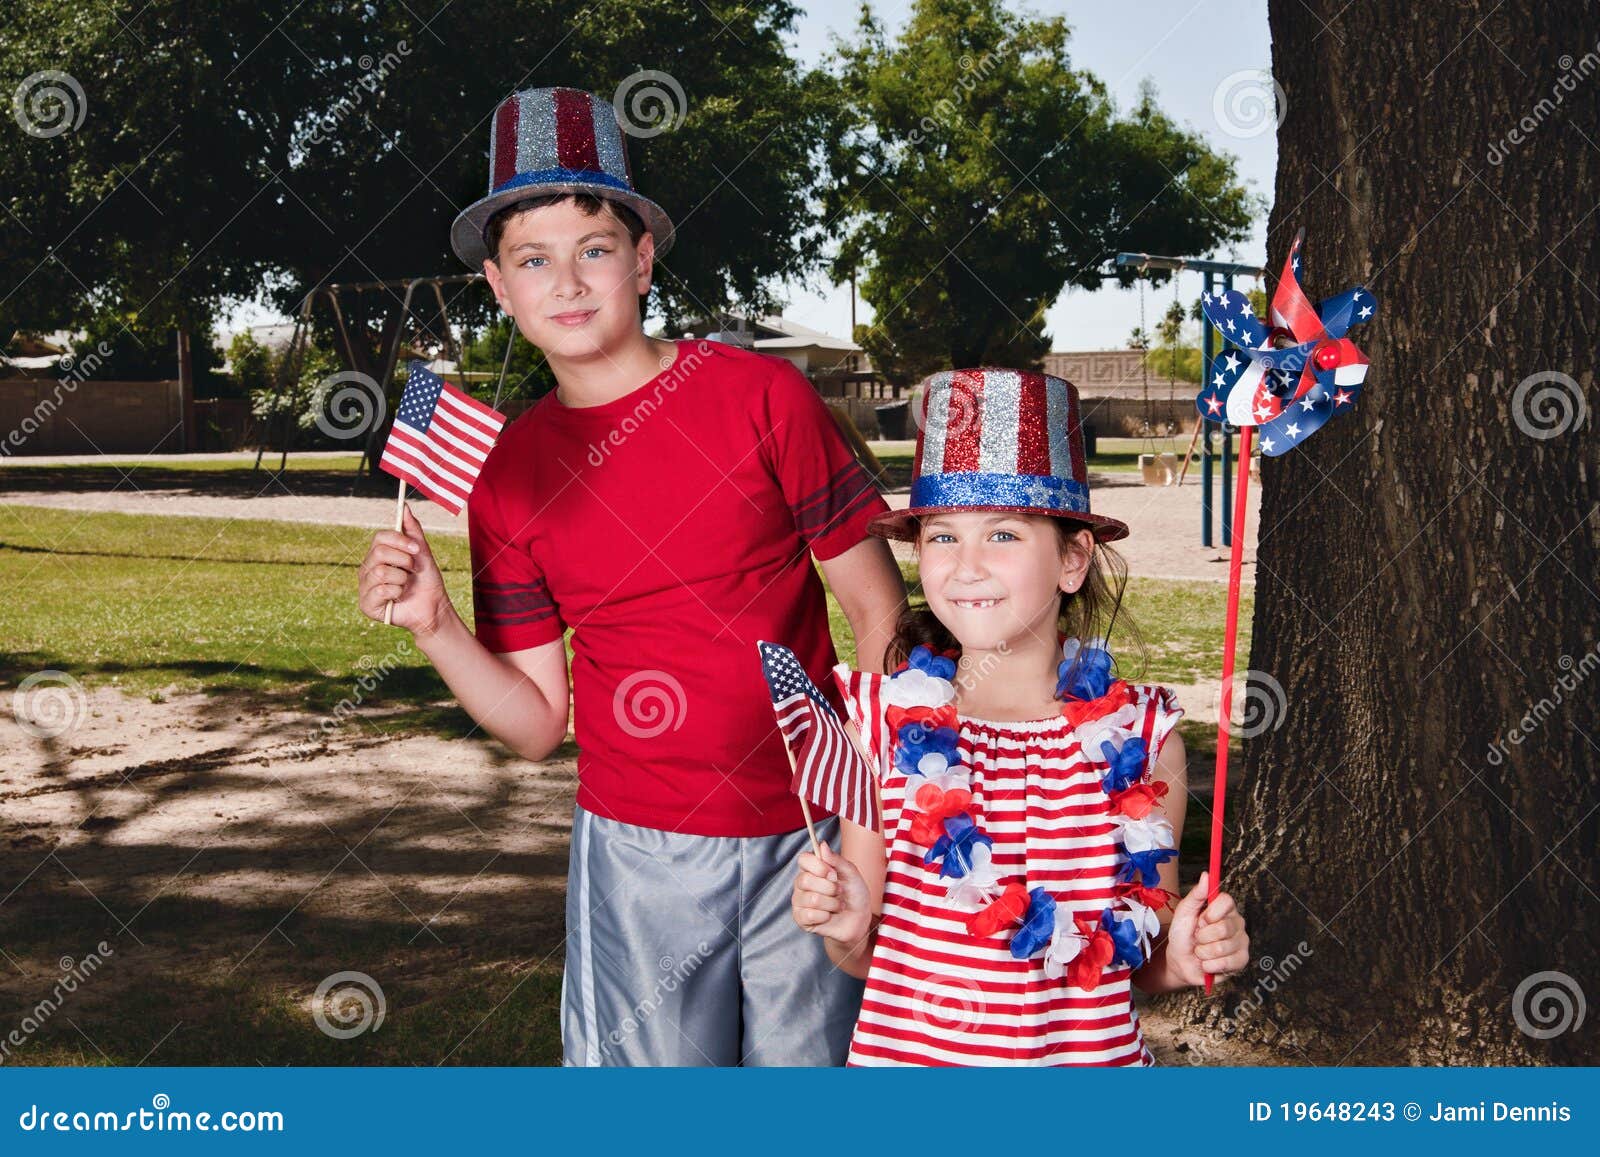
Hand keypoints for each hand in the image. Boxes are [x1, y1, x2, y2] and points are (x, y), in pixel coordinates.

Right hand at [357, 505, 451, 635]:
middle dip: (403, 561)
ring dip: (402, 579)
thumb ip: (412, 530)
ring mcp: (365, 587)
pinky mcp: (367, 605)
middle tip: (412, 571)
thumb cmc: (426, 580)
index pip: (380, 537)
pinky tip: (399, 598)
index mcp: (378, 554)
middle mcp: (367, 568)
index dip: (399, 540)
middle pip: (379, 553)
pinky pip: (380, 591)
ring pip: (381, 572)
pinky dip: (397, 593)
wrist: (434, 607)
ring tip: (406, 586)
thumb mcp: (422, 552)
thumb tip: (404, 506)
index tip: (417, 549)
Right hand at [792, 841, 871, 947]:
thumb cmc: (854, 894)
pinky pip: (810, 915)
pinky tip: (829, 915)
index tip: (832, 873)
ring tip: (837, 905)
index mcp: (812, 869)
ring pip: (812, 899)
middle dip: (830, 888)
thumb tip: (822, 845)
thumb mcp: (852, 874)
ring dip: (832, 904)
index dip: (818, 866)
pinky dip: (826, 916)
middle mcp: (802, 883)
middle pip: (806, 880)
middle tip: (839, 892)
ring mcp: (799, 901)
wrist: (859, 919)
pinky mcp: (801, 918)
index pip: (803, 859)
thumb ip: (837, 860)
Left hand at [1164, 871, 1248, 986]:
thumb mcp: (1184, 912)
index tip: (1201, 919)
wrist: (1180, 961)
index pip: (1227, 901)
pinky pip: (1225, 963)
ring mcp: (1241, 943)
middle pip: (1223, 928)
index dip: (1210, 913)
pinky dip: (1209, 965)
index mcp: (1225, 909)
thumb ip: (1196, 894)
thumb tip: (1206, 875)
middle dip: (1202, 936)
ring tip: (1202, 951)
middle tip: (1199, 938)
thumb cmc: (1183, 935)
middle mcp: (1237, 923)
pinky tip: (1208, 963)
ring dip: (1203, 952)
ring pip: (1221, 948)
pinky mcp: (1242, 961)